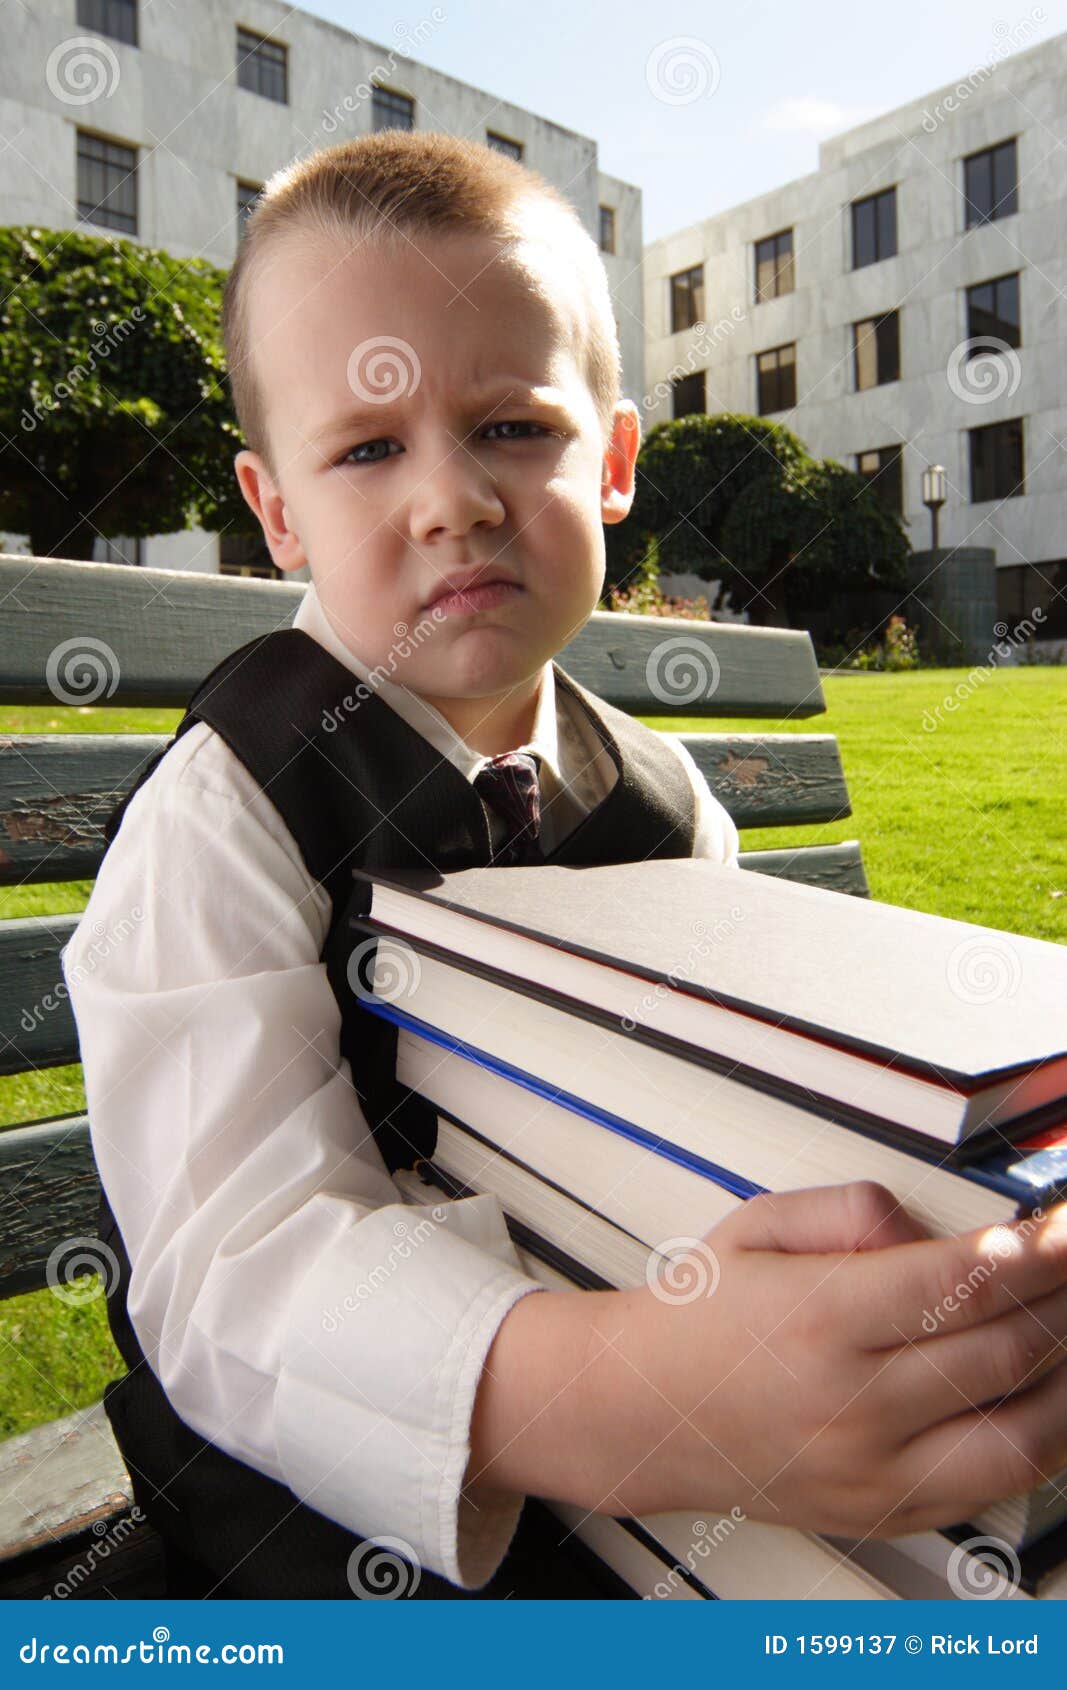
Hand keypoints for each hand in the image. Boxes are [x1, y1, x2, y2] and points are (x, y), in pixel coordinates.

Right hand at [598, 1181, 1066, 1536]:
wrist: (643, 1412)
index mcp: (818, 1318)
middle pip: (1003, 1352)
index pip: (958, 1284)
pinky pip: (997, 1485)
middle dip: (1062, 1298)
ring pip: (1022, 1435)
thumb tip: (939, 1233)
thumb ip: (854, 1209)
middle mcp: (850, 1405)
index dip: (1034, 1252)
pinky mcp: (886, 1513)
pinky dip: (1045, 1437)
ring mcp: (872, 1472)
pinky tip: (1052, 1392)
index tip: (1065, 1229)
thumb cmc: (702, 1314)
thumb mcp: (758, 1224)